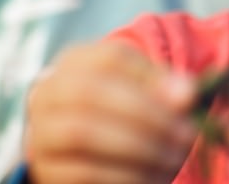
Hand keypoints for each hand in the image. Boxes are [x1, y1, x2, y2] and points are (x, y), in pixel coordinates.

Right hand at [25, 42, 197, 183]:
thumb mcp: (145, 93)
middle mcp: (48, 93)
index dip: (151, 76)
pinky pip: (82, 173)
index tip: (188, 97)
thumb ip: (165, 89)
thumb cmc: (127, 113)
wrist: (90, 155)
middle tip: (187, 133)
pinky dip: (125, 175)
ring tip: (174, 157)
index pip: (111, 57)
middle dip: (146, 114)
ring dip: (138, 146)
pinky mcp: (47, 171)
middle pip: (91, 92)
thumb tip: (186, 94)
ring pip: (82, 132)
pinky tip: (154, 176)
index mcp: (76, 62)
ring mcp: (40, 133)